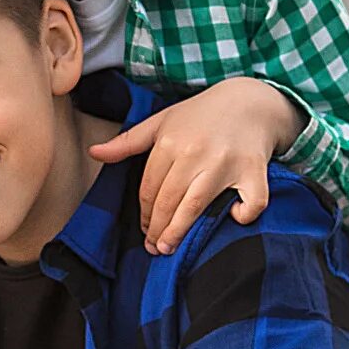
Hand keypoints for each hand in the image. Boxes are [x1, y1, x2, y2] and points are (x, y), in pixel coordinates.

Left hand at [87, 79, 303, 254]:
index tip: (145, 229)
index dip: (144, 213)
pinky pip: (252, 201)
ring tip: (169, 247)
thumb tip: (94, 152)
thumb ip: (127, 142)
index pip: (149, 188)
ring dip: (181, 231)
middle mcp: (195, 152)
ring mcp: (225, 162)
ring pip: (197, 205)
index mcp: (170, 142)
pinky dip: (244, 214)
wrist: (250, 101)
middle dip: (157, 228)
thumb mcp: (161, 122)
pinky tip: (233, 218)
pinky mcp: (254, 169)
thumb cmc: (201, 115)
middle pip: (169, 200)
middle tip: (154, 247)